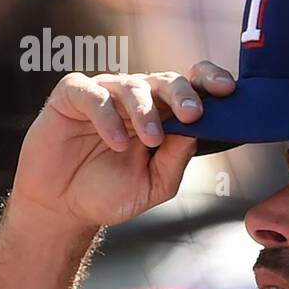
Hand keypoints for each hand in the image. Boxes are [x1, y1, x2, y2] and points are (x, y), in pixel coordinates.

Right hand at [8, 62, 235, 229]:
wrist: (61, 208)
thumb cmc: (107, 194)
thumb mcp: (153, 185)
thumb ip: (175, 159)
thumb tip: (196, 130)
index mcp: (160, 113)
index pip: (189, 86)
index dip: (208, 80)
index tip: (228, 90)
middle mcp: (133, 98)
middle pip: (166, 80)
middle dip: (183, 93)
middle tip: (193, 114)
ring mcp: (103, 93)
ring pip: (132, 85)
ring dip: (146, 112)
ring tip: (151, 140)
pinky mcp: (72, 95)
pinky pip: (94, 94)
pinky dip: (107, 116)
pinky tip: (117, 141)